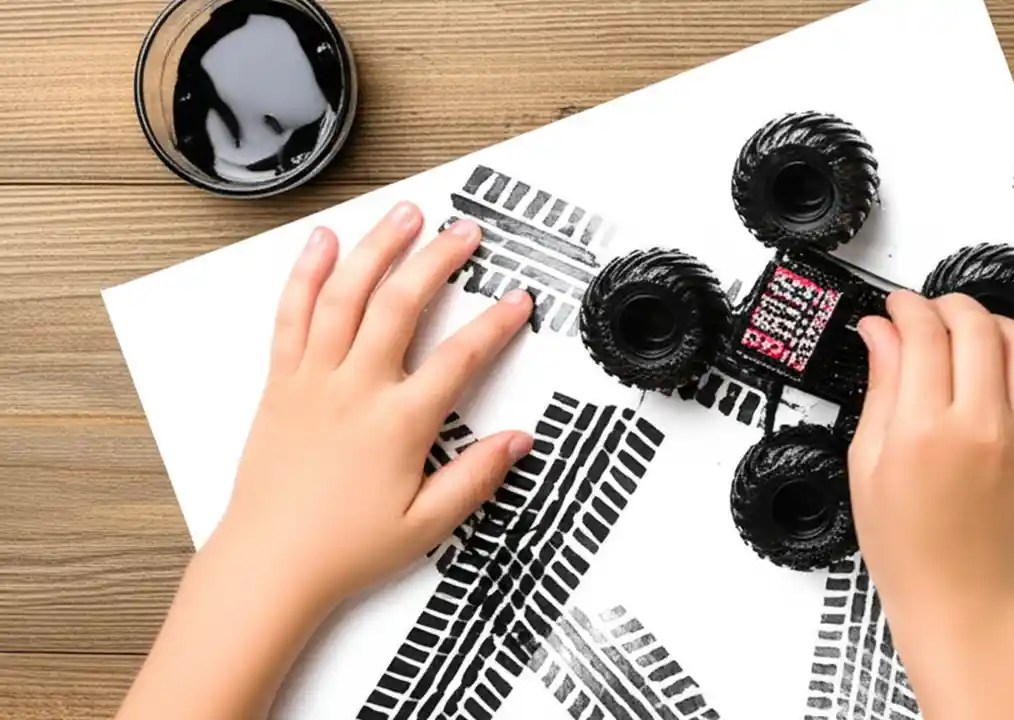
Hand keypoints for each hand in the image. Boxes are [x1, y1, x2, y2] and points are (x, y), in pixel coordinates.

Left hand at [215, 201, 533, 608]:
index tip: (518, 300)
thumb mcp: (426, 525)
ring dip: (377, 247)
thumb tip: (518, 442)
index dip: (495, 324)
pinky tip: (321, 243)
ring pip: (346, 294)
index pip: (459, 358)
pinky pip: (291, 315)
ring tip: (403, 214)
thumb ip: (475, 478)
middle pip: (401, 304)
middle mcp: (355, 390)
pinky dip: (305, 273)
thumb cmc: (343, 549)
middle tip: (464, 232)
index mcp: (399, 424)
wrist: (269, 564)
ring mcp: (313, 380)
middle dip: (438, 259)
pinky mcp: (280, 383)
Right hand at [848, 290, 1013, 719]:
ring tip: (971, 334)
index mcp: (924, 432)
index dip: (906, 308)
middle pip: (975, 326)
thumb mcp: (867, 463)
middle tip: (928, 314)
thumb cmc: (907, 544)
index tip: (896, 307)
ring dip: (995, 324)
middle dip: (946, 306)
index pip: (923, 334)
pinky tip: (1008, 363)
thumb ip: (881, 388)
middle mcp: (982, 427)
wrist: (961, 598)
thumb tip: (880, 332)